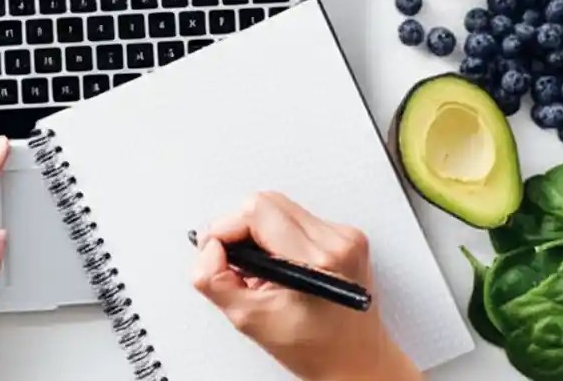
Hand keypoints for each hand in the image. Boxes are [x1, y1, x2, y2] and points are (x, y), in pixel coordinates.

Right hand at [191, 192, 421, 380]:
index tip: (216, 252)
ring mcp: (344, 235)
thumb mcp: (251, 320)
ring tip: (260, 269)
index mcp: (318, 260)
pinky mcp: (344, 235)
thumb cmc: (314, 348)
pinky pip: (295, 219)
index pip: (256, 211)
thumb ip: (215, 281)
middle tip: (236, 263)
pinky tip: (279, 265)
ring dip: (258, 233)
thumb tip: (207, 249)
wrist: (355, 359)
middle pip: (265, 203)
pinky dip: (277, 237)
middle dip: (239, 229)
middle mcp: (337, 240)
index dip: (225, 229)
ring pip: (278, 208)